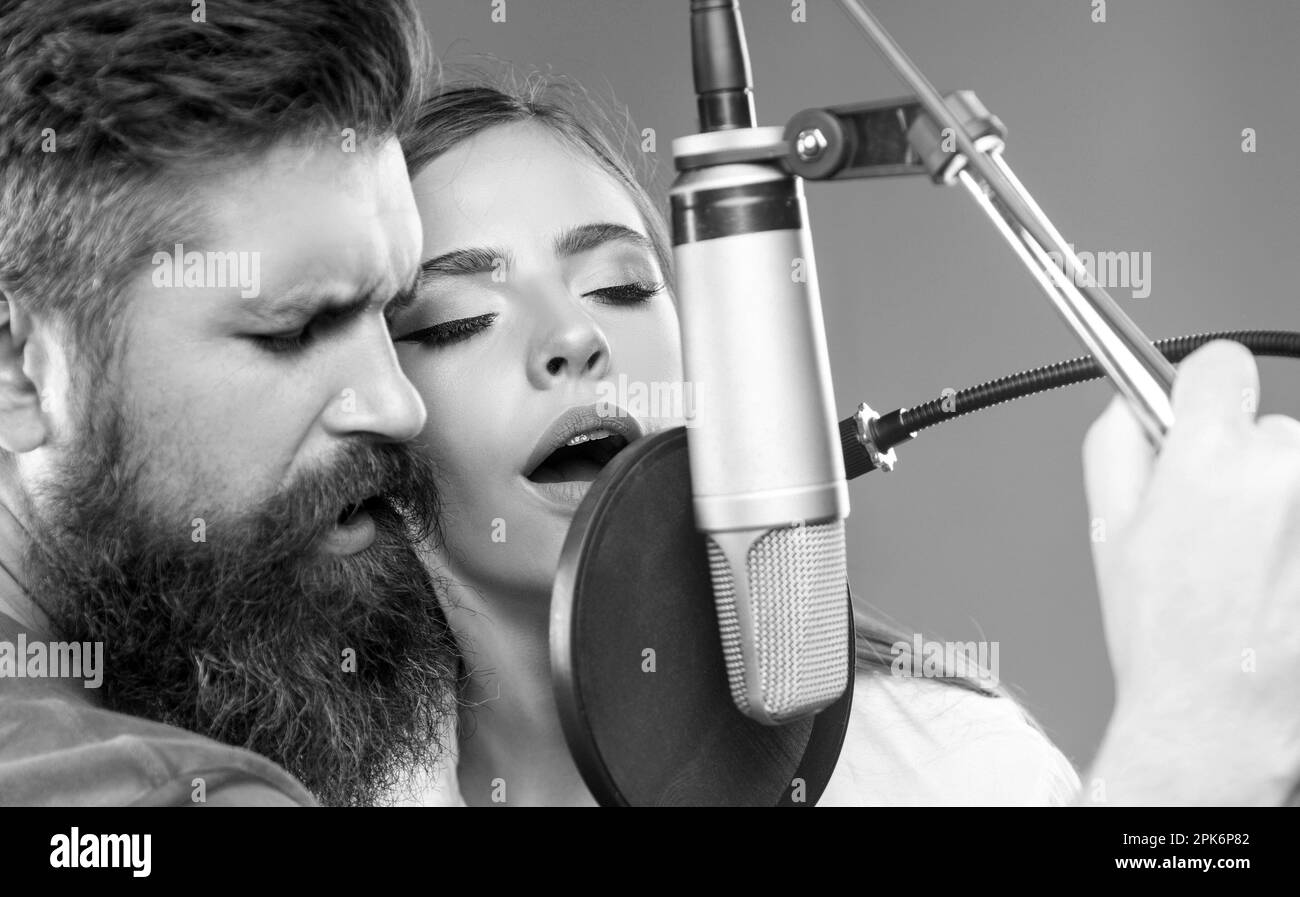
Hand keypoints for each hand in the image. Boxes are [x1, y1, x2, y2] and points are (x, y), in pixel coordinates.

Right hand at [1080, 340, 1299, 804]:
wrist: (1219, 715)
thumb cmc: (1164, 637)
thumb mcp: (1105, 532)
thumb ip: (1112, 446)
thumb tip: (1131, 405)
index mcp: (1205, 460)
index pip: (1219, 365)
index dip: (1199, 392)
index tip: (1199, 415)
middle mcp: (1280, 475)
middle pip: (1270, 430)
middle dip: (1245, 467)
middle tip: (1218, 529)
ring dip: (1285, 505)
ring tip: (1254, 568)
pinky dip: (1298, 541)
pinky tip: (1278, 583)